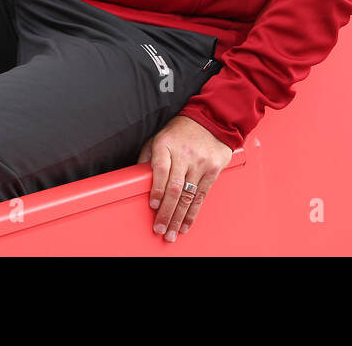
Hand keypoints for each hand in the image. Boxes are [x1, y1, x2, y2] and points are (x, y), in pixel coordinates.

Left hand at [137, 115, 231, 242]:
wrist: (211, 119)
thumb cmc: (180, 131)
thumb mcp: (158, 138)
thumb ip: (148, 158)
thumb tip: (137, 181)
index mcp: (166, 144)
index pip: (161, 170)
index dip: (157, 190)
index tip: (153, 206)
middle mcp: (184, 154)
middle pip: (174, 188)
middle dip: (167, 212)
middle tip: (160, 229)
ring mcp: (200, 162)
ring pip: (188, 195)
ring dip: (179, 218)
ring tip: (172, 233)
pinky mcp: (213, 169)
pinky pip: (201, 195)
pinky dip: (193, 212)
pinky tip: (186, 224)